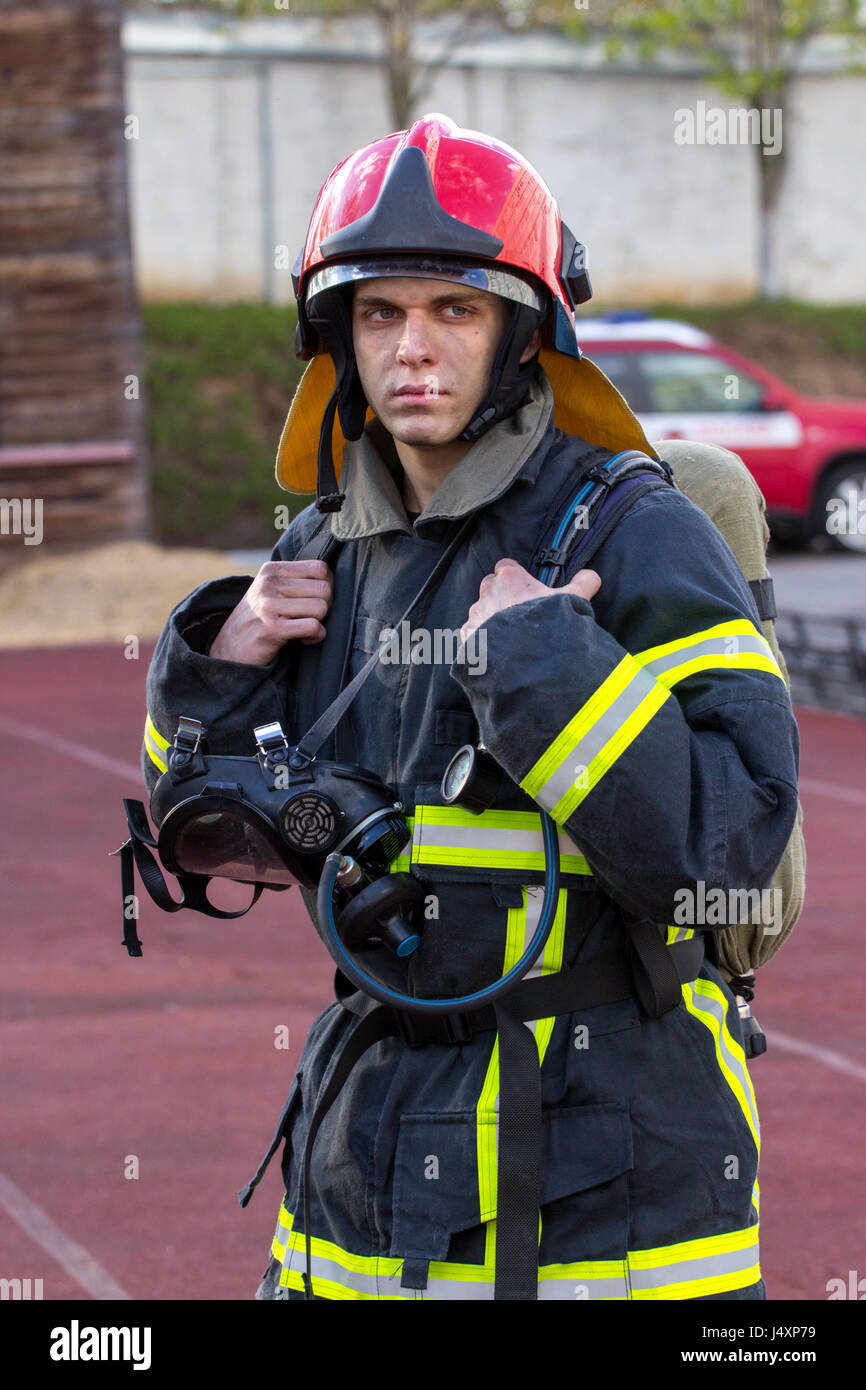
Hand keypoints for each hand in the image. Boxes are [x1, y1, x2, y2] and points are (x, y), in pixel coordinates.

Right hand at [208, 560, 333, 665]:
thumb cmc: (259, 618)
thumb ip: (294, 580)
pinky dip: (316, 636)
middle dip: (326, 606)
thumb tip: (332, 578)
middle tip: (312, 617)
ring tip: (305, 628)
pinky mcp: (272, 629)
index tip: (315, 600)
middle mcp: (269, 584)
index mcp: (271, 570)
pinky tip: (304, 639)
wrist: (230, 648)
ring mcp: (269, 606)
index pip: (320, 569)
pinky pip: (313, 626)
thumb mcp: (269, 590)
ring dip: (320, 623)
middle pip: (324, 589)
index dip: (327, 586)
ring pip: (321, 607)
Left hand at [460, 559, 600, 644]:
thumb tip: (592, 576)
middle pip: (490, 586)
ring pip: (480, 610)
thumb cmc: (547, 626)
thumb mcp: (572, 602)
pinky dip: (480, 638)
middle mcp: (488, 593)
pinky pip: (471, 632)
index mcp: (510, 578)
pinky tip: (496, 649)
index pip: (505, 566)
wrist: (526, 661)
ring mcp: (476, 615)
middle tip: (518, 612)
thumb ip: (582, 585)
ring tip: (509, 635)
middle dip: (501, 595)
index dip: (515, 575)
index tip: (525, 587)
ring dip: (490, 617)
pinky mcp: (468, 637)